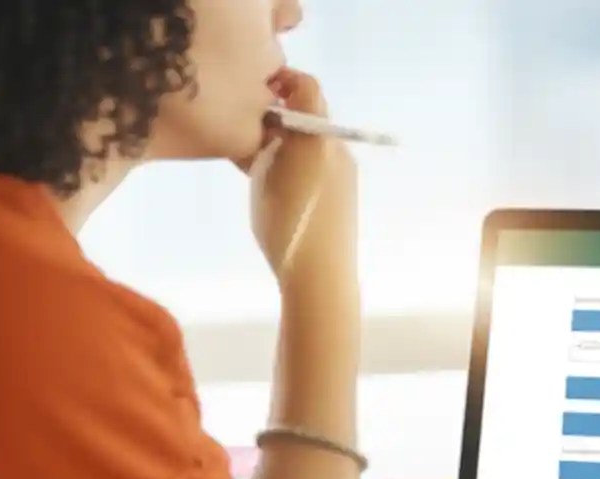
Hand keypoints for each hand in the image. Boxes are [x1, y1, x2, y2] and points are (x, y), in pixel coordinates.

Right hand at [240, 69, 356, 285]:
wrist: (320, 275)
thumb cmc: (283, 222)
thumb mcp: (261, 175)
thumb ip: (262, 143)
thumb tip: (265, 124)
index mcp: (316, 136)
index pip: (306, 87)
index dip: (283, 81)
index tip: (257, 93)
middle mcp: (337, 148)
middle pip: (311, 115)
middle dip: (282, 116)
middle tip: (252, 132)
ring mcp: (346, 171)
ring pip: (314, 143)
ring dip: (290, 143)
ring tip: (262, 165)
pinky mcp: (348, 193)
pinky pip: (322, 165)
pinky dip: (301, 164)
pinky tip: (281, 189)